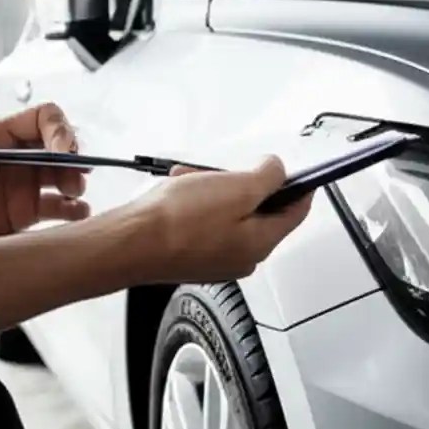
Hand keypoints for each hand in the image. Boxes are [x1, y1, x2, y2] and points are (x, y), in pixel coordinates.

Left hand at [0, 103, 91, 242]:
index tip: (64, 153)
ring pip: (65, 178)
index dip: (60, 130)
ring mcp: (23, 185)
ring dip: (76, 186)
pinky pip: (59, 209)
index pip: (41, 118)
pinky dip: (74, 211)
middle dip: (74, 162)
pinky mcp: (24, 213)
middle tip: (72, 185)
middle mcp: (17, 157)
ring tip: (74, 201)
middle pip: (61, 148)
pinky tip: (76, 217)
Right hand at [127, 156, 312, 282]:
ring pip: (228, 213)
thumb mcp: (237, 187)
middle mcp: (242, 257)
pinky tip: (176, 194)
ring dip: (212, 189)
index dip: (299, 187)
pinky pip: (204, 222)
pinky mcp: (191, 256)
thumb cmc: (178, 222)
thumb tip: (278, 170)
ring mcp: (216, 259)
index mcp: (260, 244)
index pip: (296, 213)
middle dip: (241, 184)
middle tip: (221, 174)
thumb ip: (267, 177)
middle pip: (258, 211)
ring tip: (191, 181)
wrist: (128, 244)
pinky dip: (194, 203)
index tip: (298, 173)